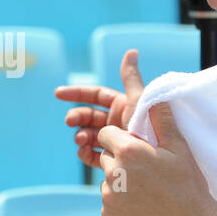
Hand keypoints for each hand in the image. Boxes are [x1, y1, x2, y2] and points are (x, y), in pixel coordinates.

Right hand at [54, 48, 144, 167]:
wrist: (158, 164)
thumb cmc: (150, 129)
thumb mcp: (139, 102)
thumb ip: (131, 78)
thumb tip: (131, 51)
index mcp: (121, 106)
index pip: (94, 95)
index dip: (77, 92)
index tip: (58, 93)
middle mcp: (116, 123)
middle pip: (88, 115)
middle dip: (77, 116)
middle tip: (70, 121)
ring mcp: (114, 141)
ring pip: (88, 134)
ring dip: (80, 135)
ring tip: (81, 140)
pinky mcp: (112, 161)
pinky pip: (93, 155)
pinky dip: (85, 153)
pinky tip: (83, 152)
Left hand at [95, 102, 216, 215]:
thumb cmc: (188, 184)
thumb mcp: (178, 146)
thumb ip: (160, 117)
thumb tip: (153, 92)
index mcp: (127, 151)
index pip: (106, 134)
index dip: (122, 139)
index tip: (139, 149)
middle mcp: (112, 173)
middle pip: (106, 157)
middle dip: (120, 159)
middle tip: (147, 171)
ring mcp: (108, 197)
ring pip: (106, 180)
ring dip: (120, 181)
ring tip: (148, 190)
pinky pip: (108, 202)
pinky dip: (120, 202)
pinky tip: (143, 206)